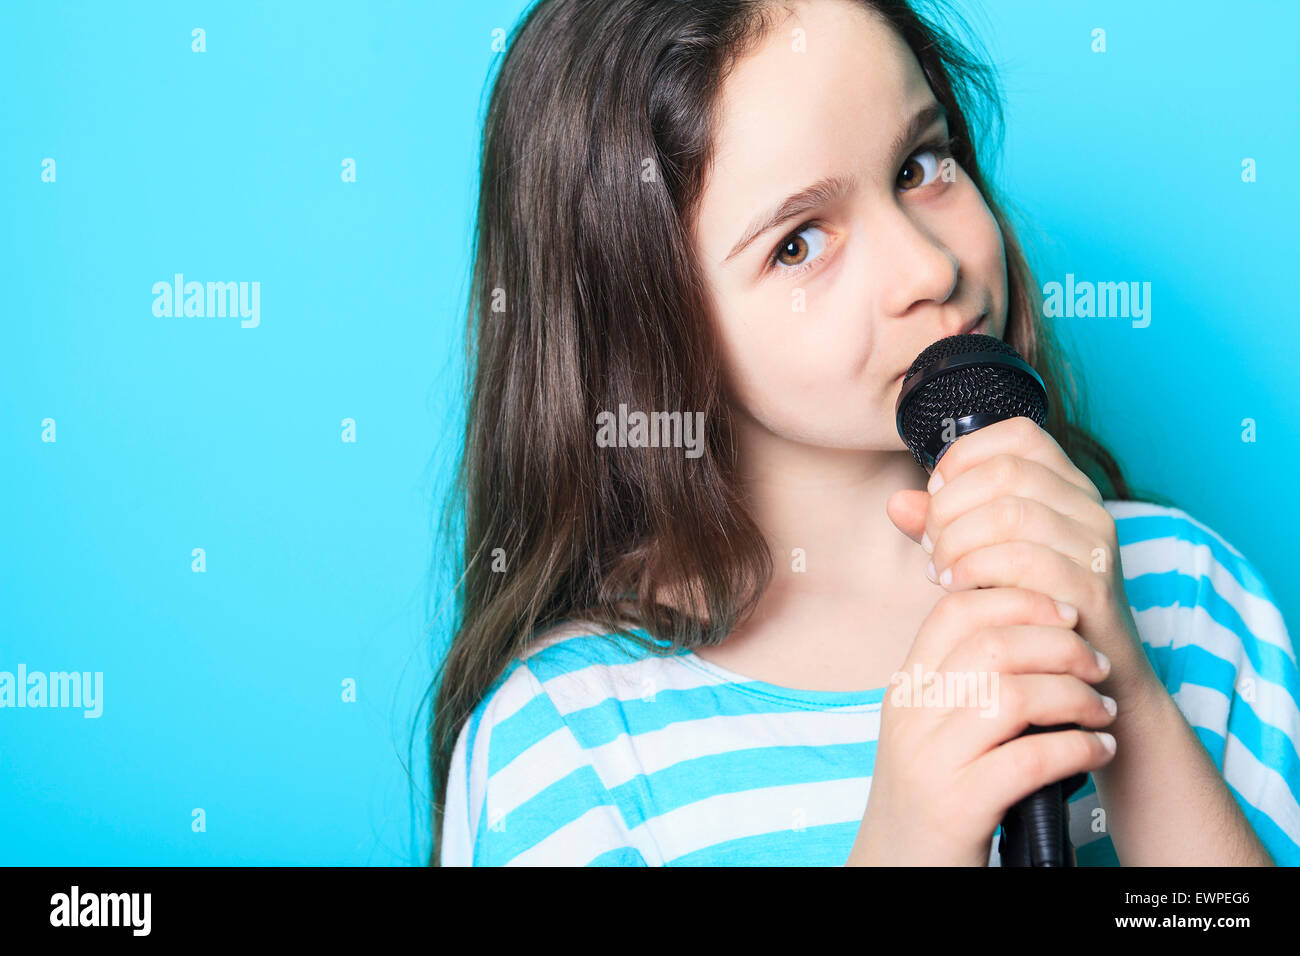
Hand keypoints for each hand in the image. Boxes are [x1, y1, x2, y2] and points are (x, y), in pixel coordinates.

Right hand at [847, 587, 1117, 864]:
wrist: (898, 866)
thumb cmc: (931, 792)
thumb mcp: (929, 727)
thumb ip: (961, 680)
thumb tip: (1031, 629)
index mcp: (907, 688)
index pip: (955, 610)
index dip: (1018, 600)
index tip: (1065, 615)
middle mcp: (912, 716)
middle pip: (991, 645)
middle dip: (1060, 646)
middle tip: (1098, 664)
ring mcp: (930, 761)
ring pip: (1012, 696)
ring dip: (1075, 697)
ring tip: (1103, 710)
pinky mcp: (957, 806)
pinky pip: (1028, 760)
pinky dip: (1077, 749)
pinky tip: (1099, 750)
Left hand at [886, 416, 1162, 710]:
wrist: (1092, 682)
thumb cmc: (1029, 610)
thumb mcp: (980, 558)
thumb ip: (941, 527)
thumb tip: (897, 504)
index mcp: (1066, 486)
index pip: (1018, 434)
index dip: (964, 456)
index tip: (937, 496)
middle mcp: (1088, 507)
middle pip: (1005, 471)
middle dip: (950, 506)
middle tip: (931, 544)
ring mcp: (1095, 547)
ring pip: (1011, 513)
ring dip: (957, 542)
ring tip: (939, 570)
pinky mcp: (1093, 589)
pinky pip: (1023, 561)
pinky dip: (975, 570)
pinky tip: (956, 587)